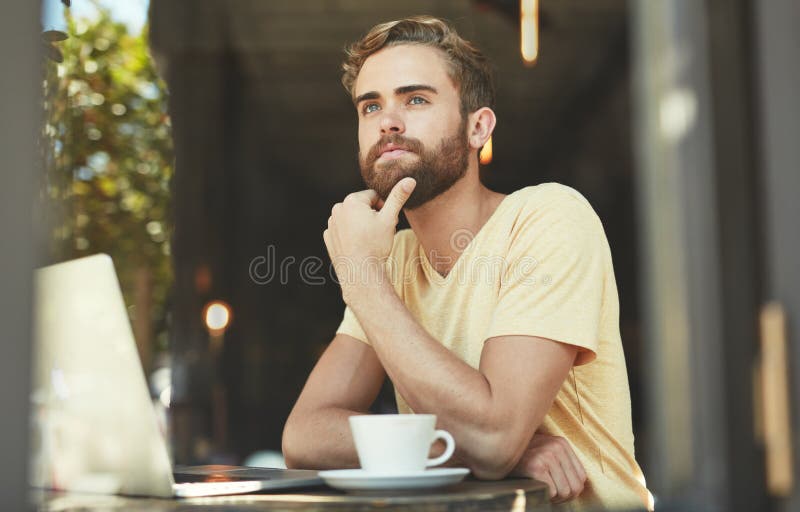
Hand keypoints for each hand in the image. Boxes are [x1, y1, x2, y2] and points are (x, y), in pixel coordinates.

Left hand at [323, 178, 415, 301]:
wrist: (360, 272)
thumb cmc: (375, 245)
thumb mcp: (390, 219)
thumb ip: (398, 197)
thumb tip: (409, 180)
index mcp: (351, 201)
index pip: (373, 196)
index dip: (383, 208)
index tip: (385, 222)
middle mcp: (337, 209)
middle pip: (362, 207)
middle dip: (372, 216)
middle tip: (378, 232)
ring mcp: (331, 224)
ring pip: (352, 219)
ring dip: (361, 225)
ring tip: (368, 240)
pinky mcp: (328, 237)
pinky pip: (343, 231)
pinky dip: (350, 235)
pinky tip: (358, 246)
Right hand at [512, 433, 586, 502]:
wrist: (496, 453)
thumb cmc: (522, 459)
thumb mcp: (545, 453)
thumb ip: (562, 464)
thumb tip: (577, 487)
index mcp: (562, 443)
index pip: (581, 477)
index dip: (570, 489)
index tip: (556, 490)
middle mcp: (556, 447)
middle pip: (575, 487)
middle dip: (563, 497)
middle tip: (549, 494)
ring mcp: (546, 456)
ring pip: (565, 492)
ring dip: (553, 497)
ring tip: (542, 490)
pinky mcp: (536, 466)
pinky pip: (551, 492)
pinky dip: (544, 496)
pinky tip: (535, 488)